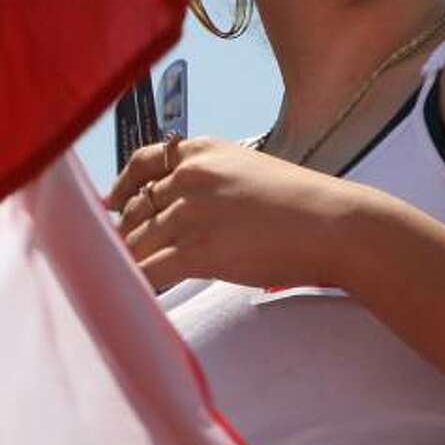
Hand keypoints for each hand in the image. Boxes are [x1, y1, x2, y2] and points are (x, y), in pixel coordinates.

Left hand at [105, 136, 374, 293]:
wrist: (334, 225)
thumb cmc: (298, 203)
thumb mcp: (245, 169)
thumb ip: (205, 179)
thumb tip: (170, 206)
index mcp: (200, 151)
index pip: (140, 164)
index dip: (120, 188)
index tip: (110, 206)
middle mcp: (189, 176)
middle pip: (133, 209)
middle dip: (126, 234)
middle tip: (124, 253)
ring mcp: (191, 213)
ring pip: (135, 241)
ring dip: (131, 262)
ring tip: (130, 278)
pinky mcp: (198, 250)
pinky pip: (148, 270)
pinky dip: (137, 283)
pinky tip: (137, 293)